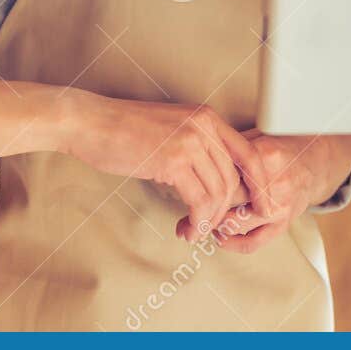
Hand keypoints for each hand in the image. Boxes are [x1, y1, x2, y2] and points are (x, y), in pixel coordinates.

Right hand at [63, 94, 272, 240]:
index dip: (258, 184)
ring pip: (219, 193)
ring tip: (194, 231)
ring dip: (209, 221)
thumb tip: (213, 180)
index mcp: (208, 118)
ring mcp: (191, 142)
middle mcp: (205, 126)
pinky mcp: (174, 161)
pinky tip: (186, 228)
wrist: (92, 123)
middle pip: (234, 179)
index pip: (249, 154)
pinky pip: (200, 201)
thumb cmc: (125, 130)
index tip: (256, 207)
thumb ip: (196, 146)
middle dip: (226, 210)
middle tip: (211, 227)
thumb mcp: (172, 128)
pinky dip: (198, 221)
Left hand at [174, 132, 350, 252]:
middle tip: (186, 216)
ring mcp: (280, 205)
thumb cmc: (279, 148)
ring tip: (201, 224)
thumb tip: (194, 161)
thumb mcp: (255, 138)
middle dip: (202, 210)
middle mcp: (273, 182)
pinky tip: (220, 238)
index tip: (185, 189)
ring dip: (213, 227)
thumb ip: (229, 149)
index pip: (224, 175)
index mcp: (264, 156)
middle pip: (227, 201)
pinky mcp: (284, 222)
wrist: (314, 161)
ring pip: (236, 223)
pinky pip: (254, 241)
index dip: (201, 185)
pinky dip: (233, 244)